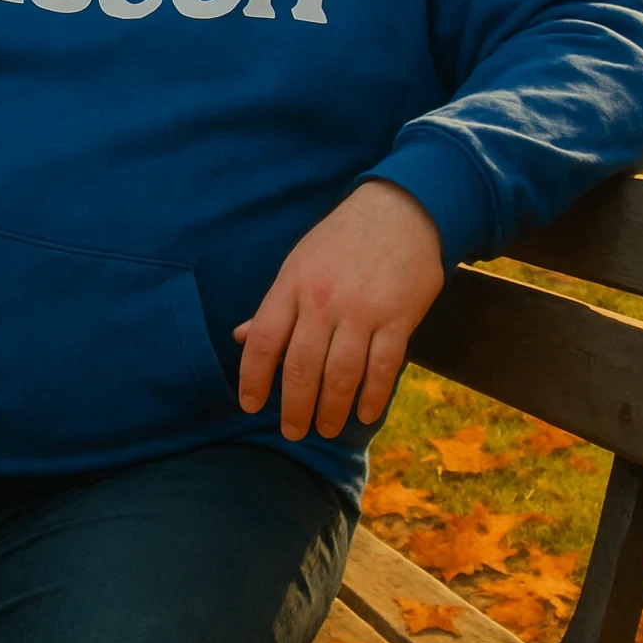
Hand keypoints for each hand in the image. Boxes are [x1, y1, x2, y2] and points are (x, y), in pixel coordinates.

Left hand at [233, 180, 444, 440]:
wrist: (401, 210)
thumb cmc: (342, 240)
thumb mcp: (299, 263)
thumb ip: (275, 306)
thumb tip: (241, 338)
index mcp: (293, 285)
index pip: (265, 340)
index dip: (253, 378)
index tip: (250, 405)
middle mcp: (323, 300)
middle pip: (301, 366)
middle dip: (294, 407)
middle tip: (293, 431)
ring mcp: (362, 310)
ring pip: (341, 374)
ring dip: (331, 409)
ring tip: (326, 429)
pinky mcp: (398, 318)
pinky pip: (383, 368)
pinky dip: (373, 396)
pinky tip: (365, 414)